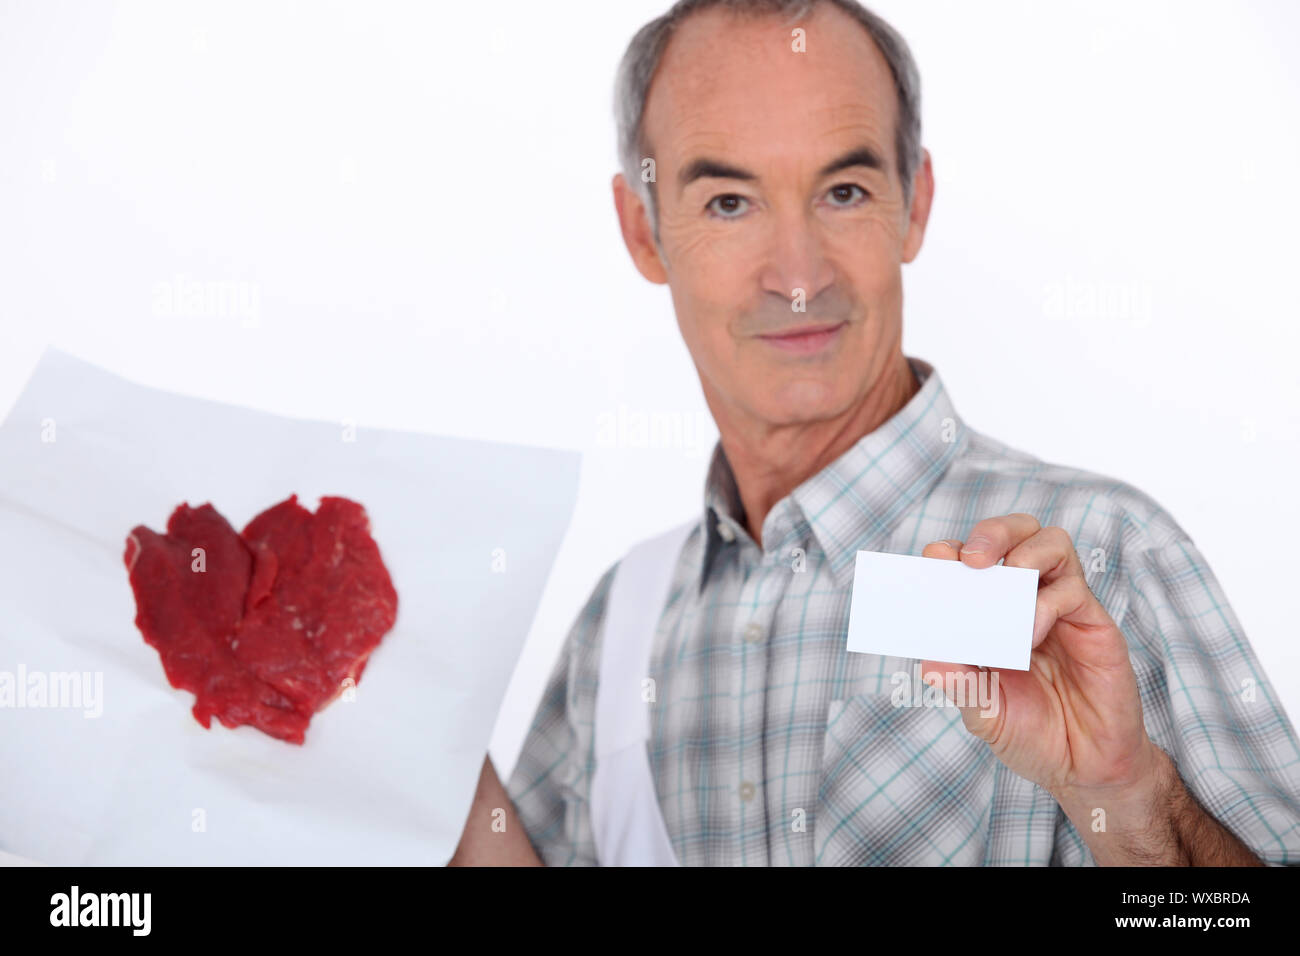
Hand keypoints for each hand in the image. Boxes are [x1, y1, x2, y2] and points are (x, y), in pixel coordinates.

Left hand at [919, 514, 1159, 802]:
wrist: (1084, 768)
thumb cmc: (1030, 732)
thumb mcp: (983, 712)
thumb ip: (959, 685)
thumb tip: (928, 663)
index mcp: (992, 610)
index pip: (972, 559)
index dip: (952, 553)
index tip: (934, 559)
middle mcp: (1028, 599)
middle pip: (1017, 532)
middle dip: (992, 533)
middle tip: (974, 559)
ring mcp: (1063, 608)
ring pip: (1052, 544)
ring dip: (1024, 554)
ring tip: (1006, 584)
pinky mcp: (1095, 624)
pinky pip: (1073, 591)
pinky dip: (1046, 603)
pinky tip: (1031, 632)